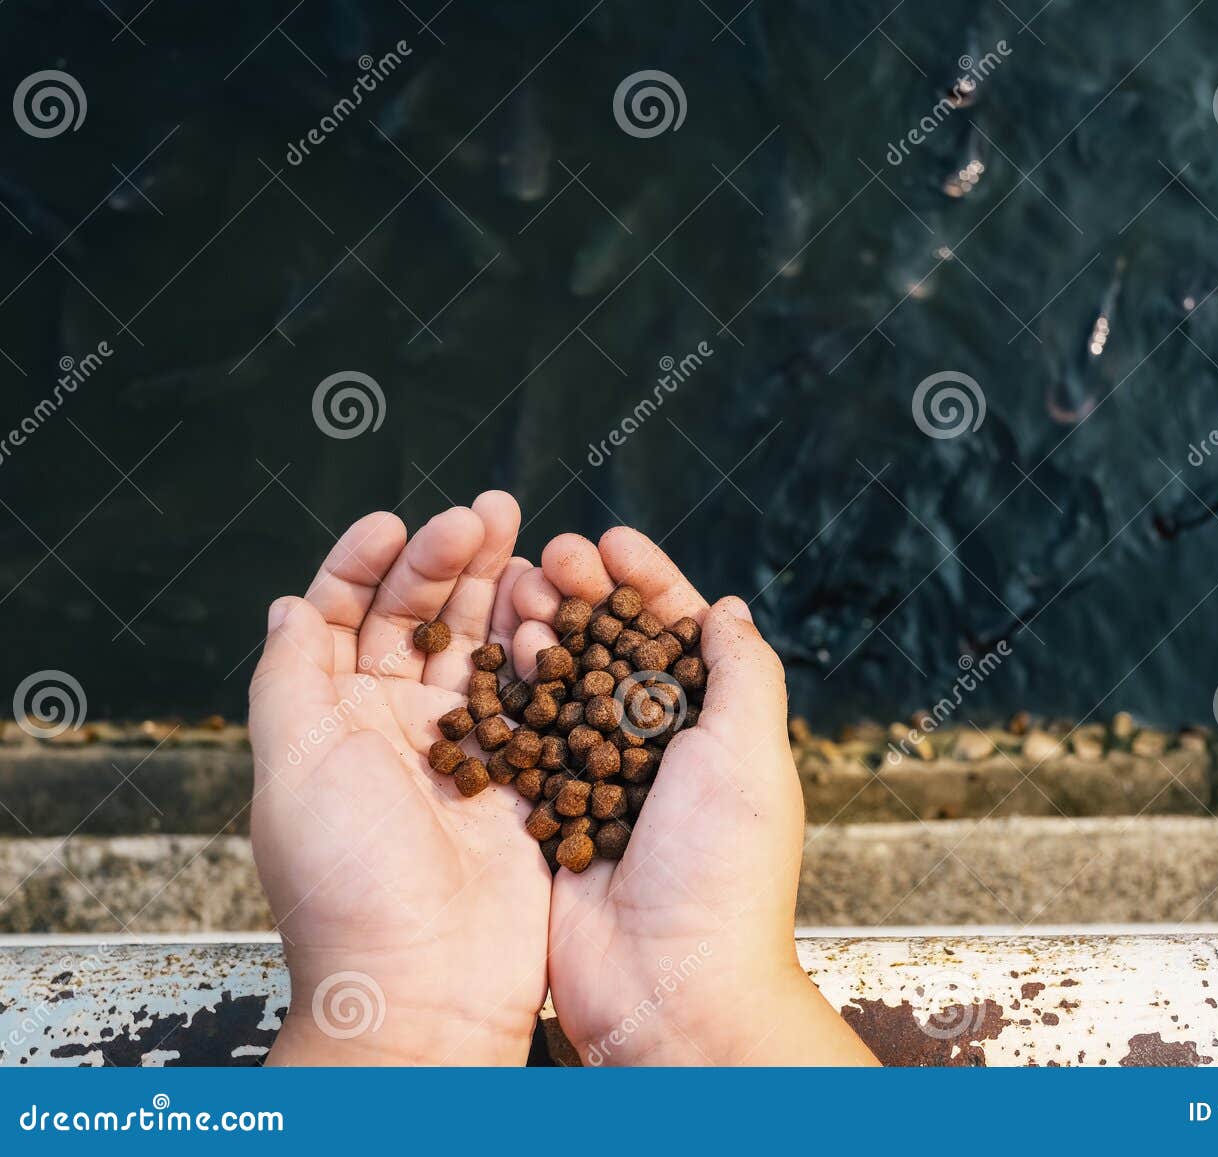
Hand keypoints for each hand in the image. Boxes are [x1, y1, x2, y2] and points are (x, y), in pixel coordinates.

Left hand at [249, 492, 548, 1065]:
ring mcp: (462, 747)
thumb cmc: (348, 881)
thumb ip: (289, 677)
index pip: (342, 617)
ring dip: (495, 586)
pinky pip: (530, 692)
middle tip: (484, 511)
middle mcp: (393, 727)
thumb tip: (289, 606)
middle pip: (418, 617)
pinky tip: (547, 606)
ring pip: (478, 643)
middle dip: (445, 558)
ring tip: (519, 535)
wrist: (427, 979)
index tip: (394, 521)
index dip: (364, 562)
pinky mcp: (519, 772)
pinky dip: (538, 646)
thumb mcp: (292, 765)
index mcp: (330, 720)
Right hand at [514, 529, 876, 1064]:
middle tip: (548, 554)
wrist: (667, 984)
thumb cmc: (723, 873)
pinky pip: (522, 742)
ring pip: (562, 685)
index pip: (678, 633)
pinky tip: (491, 656)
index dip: (645, 581)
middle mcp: (657, 751)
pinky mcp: (546, 816)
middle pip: (612, 648)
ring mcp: (598, 781)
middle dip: (579, 594)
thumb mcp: (750, 754)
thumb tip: (726, 608)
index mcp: (716, 730)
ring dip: (538, 632)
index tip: (610, 539)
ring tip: (513, 590)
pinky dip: (507, 695)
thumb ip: (743, 671)